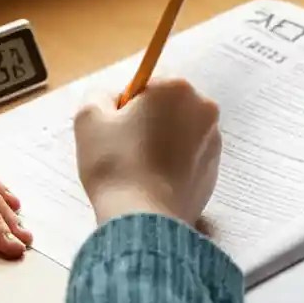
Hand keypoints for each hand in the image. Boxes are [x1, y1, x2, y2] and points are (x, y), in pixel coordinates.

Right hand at [74, 78, 221, 225]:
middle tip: (125, 149)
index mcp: (177, 88)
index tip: (116, 127)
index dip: (127, 104)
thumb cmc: (115, 165)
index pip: (147, 83)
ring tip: (139, 170)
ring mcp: (214, 141)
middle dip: (148, 122)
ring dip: (162, 144)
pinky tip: (154, 183)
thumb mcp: (88, 118)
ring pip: (180, 133)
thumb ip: (98, 95)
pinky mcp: (215, 171)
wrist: (144, 219)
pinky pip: (189, 159)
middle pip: (168, 106)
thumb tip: (111, 99)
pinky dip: (173, 166)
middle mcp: (203, 109)